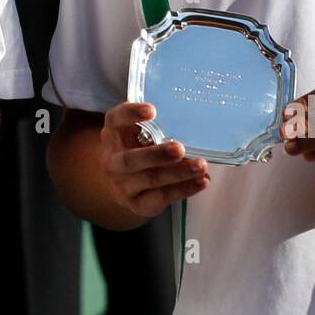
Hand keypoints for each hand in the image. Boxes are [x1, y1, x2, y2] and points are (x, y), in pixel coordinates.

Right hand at [99, 102, 209, 219]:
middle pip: (130, 160)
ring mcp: (122, 185)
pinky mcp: (136, 203)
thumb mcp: (139, 133)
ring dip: (178, 173)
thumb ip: (155, 126)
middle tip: (179, 148)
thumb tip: (192, 120)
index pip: (115, 120)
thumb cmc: (138, 148)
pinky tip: (201, 181)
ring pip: (150, 179)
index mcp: (113, 134)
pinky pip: (162, 197)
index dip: (131, 114)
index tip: (152, 110)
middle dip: (156, 155)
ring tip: (201, 165)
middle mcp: (112, 161)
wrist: (124, 182)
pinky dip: (184, 189)